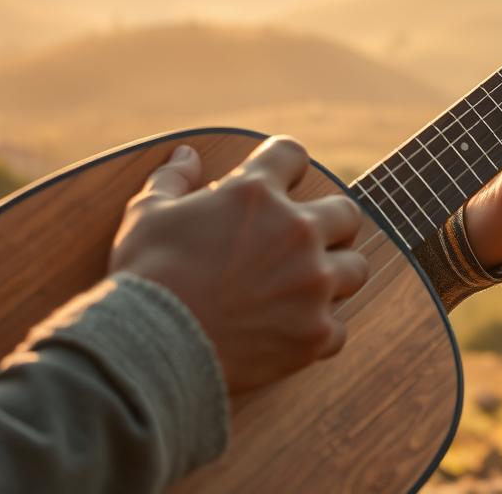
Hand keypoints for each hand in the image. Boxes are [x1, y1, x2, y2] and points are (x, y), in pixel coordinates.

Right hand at [110, 137, 368, 393]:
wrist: (150, 348)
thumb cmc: (146, 276)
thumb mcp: (146, 215)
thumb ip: (173, 178)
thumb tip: (187, 154)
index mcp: (256, 194)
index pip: (292, 153)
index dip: (285, 164)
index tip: (280, 180)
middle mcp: (296, 232)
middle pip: (345, 213)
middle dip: (329, 223)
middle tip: (303, 241)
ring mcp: (312, 283)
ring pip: (355, 269)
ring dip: (334, 276)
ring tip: (305, 287)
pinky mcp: (314, 333)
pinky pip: (339, 329)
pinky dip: (319, 332)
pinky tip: (293, 332)